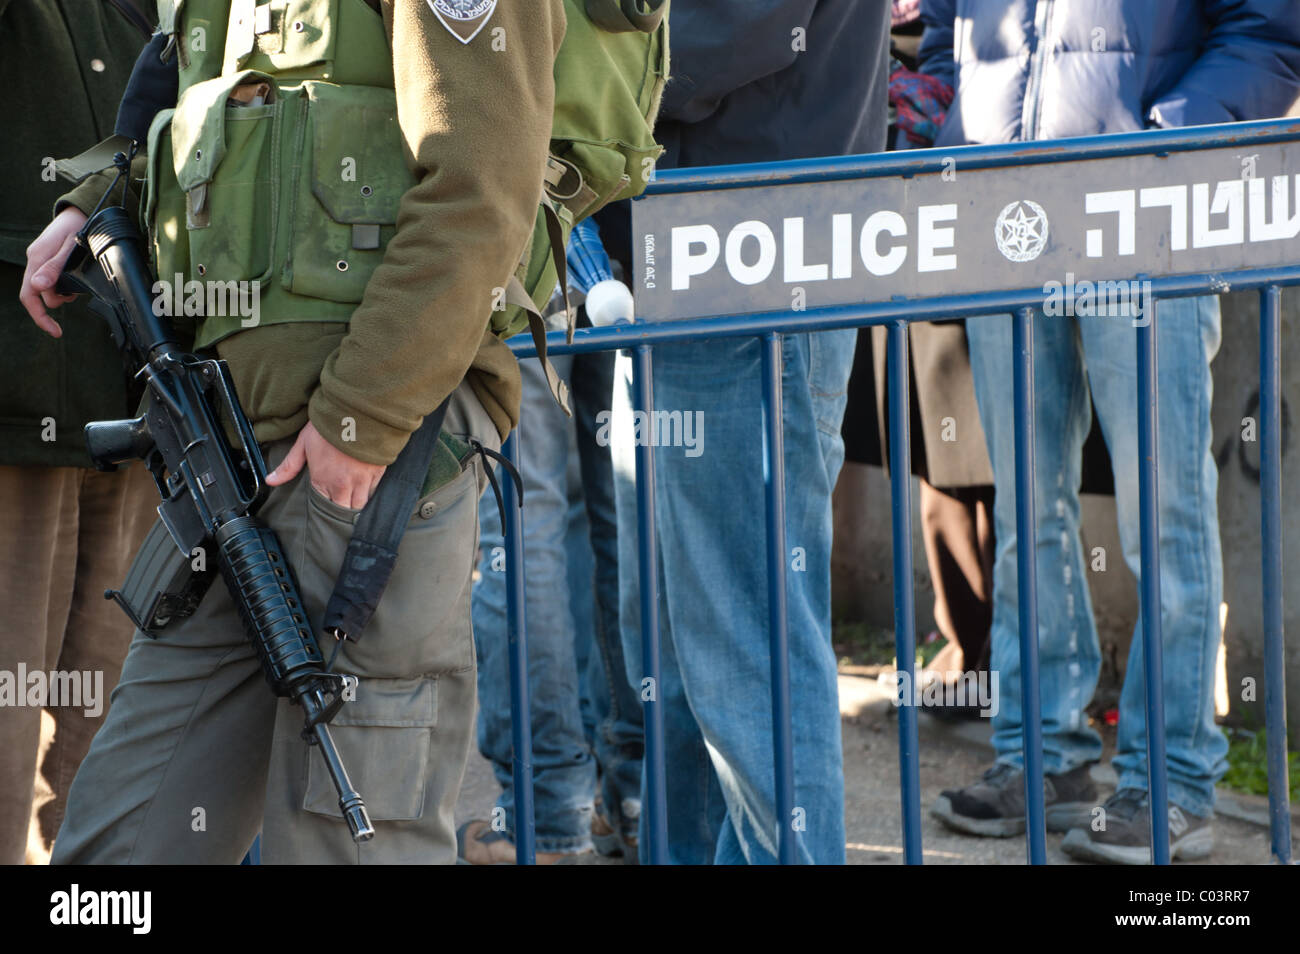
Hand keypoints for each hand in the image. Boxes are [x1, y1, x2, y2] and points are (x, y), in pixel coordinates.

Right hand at [20, 207, 87, 337]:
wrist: (81, 212)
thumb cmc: (78, 227)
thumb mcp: (70, 247)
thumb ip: (54, 267)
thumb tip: (38, 287)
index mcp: (37, 259)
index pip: (29, 295)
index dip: (40, 316)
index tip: (55, 331)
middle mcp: (35, 261)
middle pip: (38, 295)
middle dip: (56, 302)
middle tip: (74, 296)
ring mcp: (40, 261)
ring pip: (46, 289)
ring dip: (61, 294)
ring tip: (76, 287)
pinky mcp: (48, 261)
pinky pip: (51, 281)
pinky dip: (62, 286)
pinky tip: (73, 283)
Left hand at [266, 421, 386, 508]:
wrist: (356, 412)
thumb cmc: (328, 426)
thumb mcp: (303, 443)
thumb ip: (289, 466)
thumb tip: (271, 481)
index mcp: (323, 480)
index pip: (324, 507)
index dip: (325, 511)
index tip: (325, 512)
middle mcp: (343, 485)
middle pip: (345, 511)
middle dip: (342, 514)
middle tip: (340, 512)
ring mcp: (362, 480)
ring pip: (361, 505)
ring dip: (356, 505)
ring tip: (353, 505)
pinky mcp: (377, 473)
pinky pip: (374, 492)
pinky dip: (369, 493)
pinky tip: (366, 490)